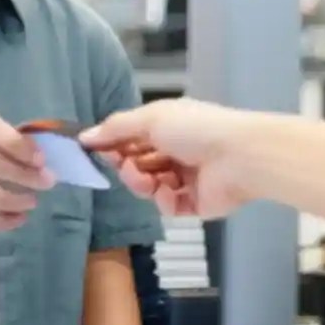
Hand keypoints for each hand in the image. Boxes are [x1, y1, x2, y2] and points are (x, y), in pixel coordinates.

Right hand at [79, 98, 254, 218]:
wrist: (240, 156)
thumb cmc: (196, 129)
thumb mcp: (151, 118)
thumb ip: (116, 128)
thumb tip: (85, 136)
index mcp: (168, 126)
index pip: (132, 138)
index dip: (113, 146)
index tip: (95, 151)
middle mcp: (176, 151)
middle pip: (137, 165)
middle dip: (127, 167)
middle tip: (126, 166)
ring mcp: (186, 179)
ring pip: (149, 188)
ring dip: (143, 184)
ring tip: (150, 180)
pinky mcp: (195, 204)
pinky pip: (168, 206)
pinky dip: (165, 200)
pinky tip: (170, 191)